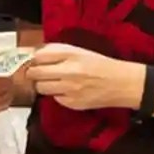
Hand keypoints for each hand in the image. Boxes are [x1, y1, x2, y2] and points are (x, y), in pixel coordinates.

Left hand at [25, 43, 144, 110]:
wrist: (121, 84)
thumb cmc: (100, 65)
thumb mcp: (80, 51)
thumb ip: (57, 51)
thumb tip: (35, 53)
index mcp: (71, 54)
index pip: (39, 55)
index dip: (34, 59)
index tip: (35, 61)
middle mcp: (69, 70)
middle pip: (35, 72)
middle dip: (32, 73)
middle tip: (36, 73)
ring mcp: (70, 88)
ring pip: (41, 87)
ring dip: (42, 84)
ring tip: (52, 82)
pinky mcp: (72, 103)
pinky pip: (54, 98)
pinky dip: (57, 95)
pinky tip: (66, 91)